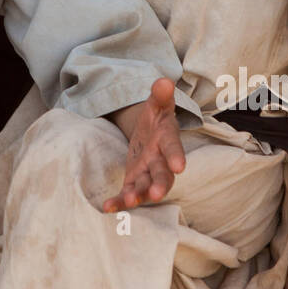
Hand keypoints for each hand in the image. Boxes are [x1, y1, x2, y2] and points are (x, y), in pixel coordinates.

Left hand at [103, 78, 185, 211]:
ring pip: (145, 187)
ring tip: (130, 201)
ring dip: (138, 195)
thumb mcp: (157, 104)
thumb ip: (160, 95)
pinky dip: (119, 201)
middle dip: (160, 184)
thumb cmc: (156, 118)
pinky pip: (128, 193)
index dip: (176, 157)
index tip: (179, 166)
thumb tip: (164, 81)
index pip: (173, 148)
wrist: (150, 132)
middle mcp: (160, 161)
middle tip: (156, 193)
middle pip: (163, 175)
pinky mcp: (134, 180)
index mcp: (167, 141)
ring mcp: (147, 173)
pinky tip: (108, 207)